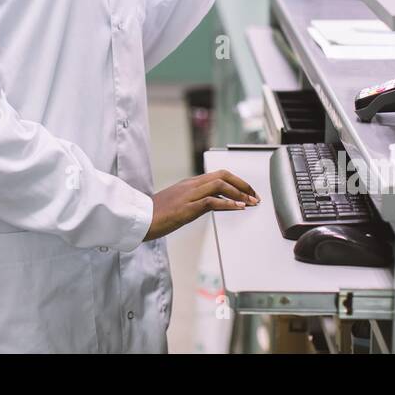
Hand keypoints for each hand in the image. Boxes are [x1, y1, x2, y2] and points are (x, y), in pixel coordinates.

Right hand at [144, 169, 259, 240]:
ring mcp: (189, 194)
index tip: (248, 192)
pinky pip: (212, 201)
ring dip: (239, 193)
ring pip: (220, 184)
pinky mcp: (187, 207)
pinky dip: (228, 203)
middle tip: (254, 195)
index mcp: (190, 183)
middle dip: (243, 184)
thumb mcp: (179, 203)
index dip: (237, 182)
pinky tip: (238, 208)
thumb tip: (213, 203)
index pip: (218, 175)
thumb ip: (195, 200)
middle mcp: (191, 185)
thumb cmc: (157, 214)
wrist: (140, 219)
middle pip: (223, 175)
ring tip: (250, 202)